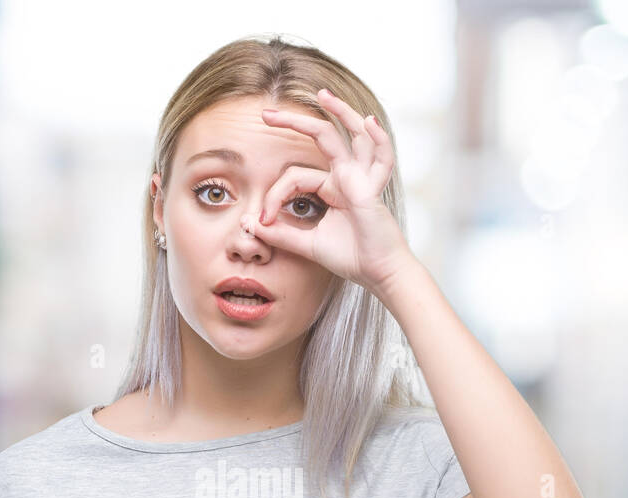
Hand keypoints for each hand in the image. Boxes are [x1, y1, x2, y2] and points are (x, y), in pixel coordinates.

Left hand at [243, 88, 415, 295]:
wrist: (377, 274)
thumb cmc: (351, 257)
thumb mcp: (306, 245)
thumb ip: (280, 234)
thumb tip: (249, 223)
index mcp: (332, 188)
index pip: (294, 177)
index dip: (273, 195)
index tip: (262, 220)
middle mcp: (346, 177)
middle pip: (321, 138)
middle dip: (293, 123)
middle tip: (265, 114)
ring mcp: (360, 178)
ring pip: (350, 135)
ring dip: (340, 111)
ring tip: (322, 93)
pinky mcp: (370, 189)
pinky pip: (378, 156)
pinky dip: (377, 138)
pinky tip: (368, 122)